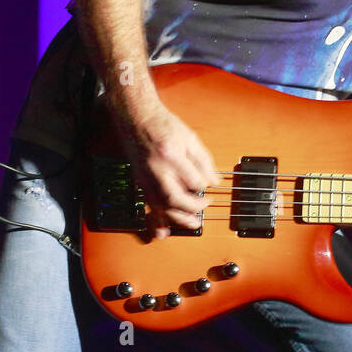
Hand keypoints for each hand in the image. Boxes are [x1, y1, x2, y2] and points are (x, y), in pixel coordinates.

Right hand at [118, 103, 218, 239]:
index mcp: (171, 155)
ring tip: (194, 224)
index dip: (204, 187)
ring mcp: (146, 178)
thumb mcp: (190, 137)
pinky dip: (156, 222)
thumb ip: (203, 160)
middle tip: (204, 208)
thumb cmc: (162, 125)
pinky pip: (148, 206)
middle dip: (193, 209)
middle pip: (175, 199)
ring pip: (161, 206)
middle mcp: (156, 169)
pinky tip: (162, 233)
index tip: (210, 187)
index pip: (193, 181)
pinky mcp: (140, 182)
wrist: (137, 119)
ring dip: (178, 219)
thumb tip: (214, 180)